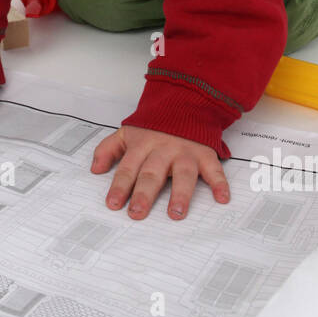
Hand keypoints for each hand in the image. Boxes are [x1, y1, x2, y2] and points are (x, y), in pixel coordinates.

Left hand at [91, 123, 229, 220]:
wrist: (185, 103)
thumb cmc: (154, 125)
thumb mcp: (127, 132)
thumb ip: (108, 149)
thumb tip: (95, 169)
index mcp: (142, 146)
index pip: (128, 168)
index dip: (119, 186)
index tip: (113, 204)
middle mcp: (163, 150)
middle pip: (152, 173)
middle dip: (144, 194)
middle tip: (137, 213)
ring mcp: (185, 152)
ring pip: (182, 174)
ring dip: (180, 194)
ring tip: (175, 213)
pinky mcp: (205, 154)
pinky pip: (214, 169)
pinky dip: (219, 183)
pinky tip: (222, 198)